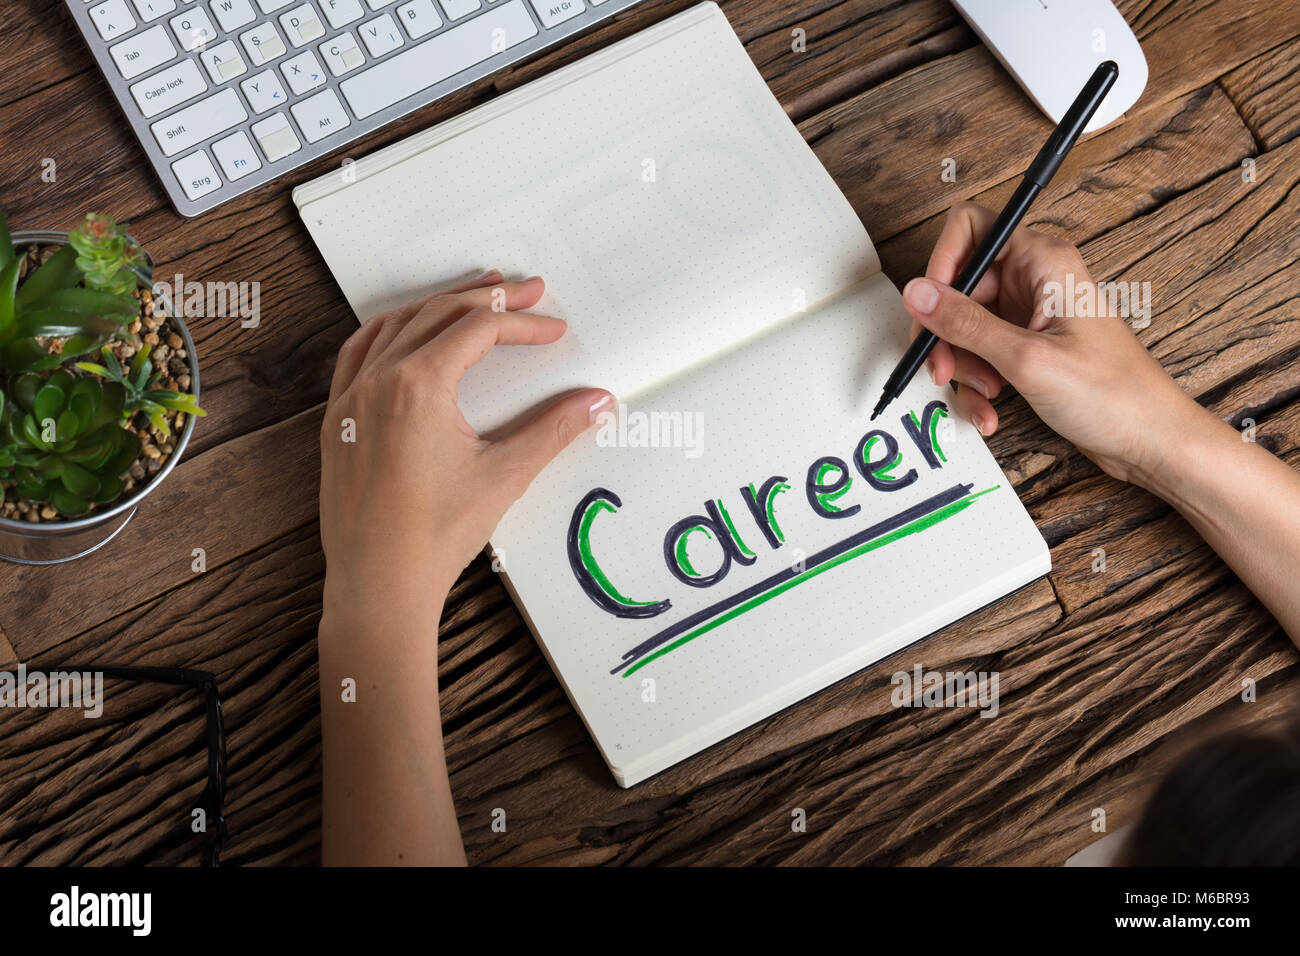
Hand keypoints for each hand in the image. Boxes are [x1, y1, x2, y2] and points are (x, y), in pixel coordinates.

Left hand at [319, 270, 612, 610]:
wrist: (378, 586)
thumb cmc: (433, 537)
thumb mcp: (504, 476)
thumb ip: (554, 429)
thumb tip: (596, 402)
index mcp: (416, 385)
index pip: (478, 330)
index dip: (522, 323)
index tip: (553, 329)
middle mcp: (377, 381)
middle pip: (438, 313)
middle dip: (488, 299)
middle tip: (528, 292)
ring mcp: (350, 399)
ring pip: (396, 325)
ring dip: (439, 305)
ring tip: (477, 297)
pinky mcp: (336, 421)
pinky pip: (358, 352)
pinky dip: (390, 330)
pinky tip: (407, 330)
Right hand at [900, 202, 1206, 484]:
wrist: (1149, 440)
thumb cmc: (1112, 394)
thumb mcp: (1026, 359)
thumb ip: (965, 324)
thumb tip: (917, 293)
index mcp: (1044, 261)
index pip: (973, 228)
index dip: (942, 262)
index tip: (930, 306)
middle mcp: (1036, 280)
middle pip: (960, 286)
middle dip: (947, 333)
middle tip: (944, 367)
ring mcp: (1031, 314)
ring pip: (965, 326)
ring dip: (964, 366)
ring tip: (985, 395)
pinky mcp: (1028, 345)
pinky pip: (982, 355)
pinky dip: (978, 383)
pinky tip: (992, 410)